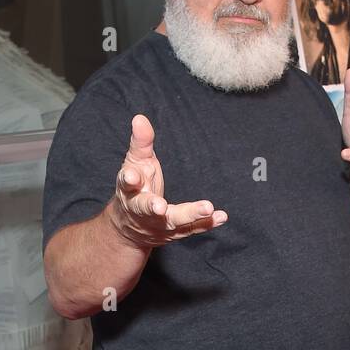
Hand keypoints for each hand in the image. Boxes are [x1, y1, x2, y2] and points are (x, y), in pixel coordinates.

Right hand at [111, 114, 226, 248]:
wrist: (130, 227)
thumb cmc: (134, 188)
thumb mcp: (134, 163)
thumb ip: (140, 142)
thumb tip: (140, 118)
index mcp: (130, 190)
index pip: (127, 184)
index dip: (129, 180)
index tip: (131, 177)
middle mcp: (142, 210)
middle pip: (147, 209)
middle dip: (152, 208)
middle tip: (160, 207)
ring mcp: (160, 224)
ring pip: (174, 221)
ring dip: (190, 215)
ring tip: (207, 207)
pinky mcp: (176, 232)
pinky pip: (192, 229)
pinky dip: (207, 223)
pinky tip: (222, 216)